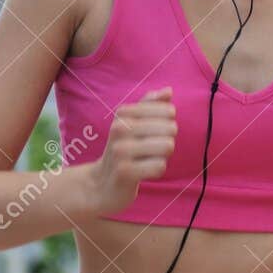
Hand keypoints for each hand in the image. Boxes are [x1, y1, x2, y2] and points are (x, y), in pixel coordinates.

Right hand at [85, 86, 176, 214]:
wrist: (101, 183)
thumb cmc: (124, 149)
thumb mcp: (132, 123)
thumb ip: (150, 105)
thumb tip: (168, 90)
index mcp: (124, 113)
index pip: (169, 110)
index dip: (168, 124)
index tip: (153, 133)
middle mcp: (120, 128)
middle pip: (170, 128)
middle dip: (166, 140)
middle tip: (149, 149)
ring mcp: (121, 150)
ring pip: (167, 146)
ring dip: (162, 156)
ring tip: (146, 159)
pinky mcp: (125, 172)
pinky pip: (159, 166)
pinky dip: (156, 170)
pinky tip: (143, 172)